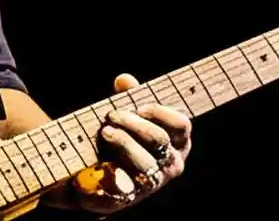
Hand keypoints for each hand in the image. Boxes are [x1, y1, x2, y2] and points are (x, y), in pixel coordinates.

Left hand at [71, 73, 192, 215]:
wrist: (102, 177)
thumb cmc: (123, 138)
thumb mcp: (128, 116)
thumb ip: (128, 97)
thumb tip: (124, 80)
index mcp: (177, 142)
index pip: (181, 125)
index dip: (160, 112)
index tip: (138, 106)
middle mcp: (171, 164)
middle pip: (160, 140)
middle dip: (135, 125)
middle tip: (112, 115)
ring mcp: (153, 182)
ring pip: (145, 163)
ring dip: (124, 143)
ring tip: (105, 132)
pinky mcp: (131, 198)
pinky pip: (124, 187)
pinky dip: (110, 174)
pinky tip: (97, 163)